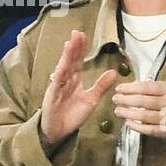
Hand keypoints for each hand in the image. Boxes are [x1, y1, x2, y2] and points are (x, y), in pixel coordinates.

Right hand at [38, 31, 117, 149]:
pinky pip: (57, 82)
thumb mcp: (91, 100)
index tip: (83, 36)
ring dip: (67, 56)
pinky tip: (63, 64)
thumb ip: (101, 86)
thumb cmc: (72, 116)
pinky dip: (60, 72)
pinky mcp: (52, 95)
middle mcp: (65, 81)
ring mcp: (57, 87)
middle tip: (77, 32)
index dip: (80, 49)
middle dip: (74, 47)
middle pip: (70, 61)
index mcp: (74, 81)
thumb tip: (114, 72)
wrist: (59, 132)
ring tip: (71, 43)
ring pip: (63, 68)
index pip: (78, 61)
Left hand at [112, 80, 165, 140]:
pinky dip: (135, 126)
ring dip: (127, 113)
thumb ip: (147, 87)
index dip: (130, 88)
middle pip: (143, 101)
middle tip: (115, 99)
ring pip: (144, 115)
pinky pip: (148, 129)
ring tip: (118, 110)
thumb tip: (127, 86)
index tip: (118, 88)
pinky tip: (127, 122)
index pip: (146, 87)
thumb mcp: (164, 90)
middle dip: (126, 100)